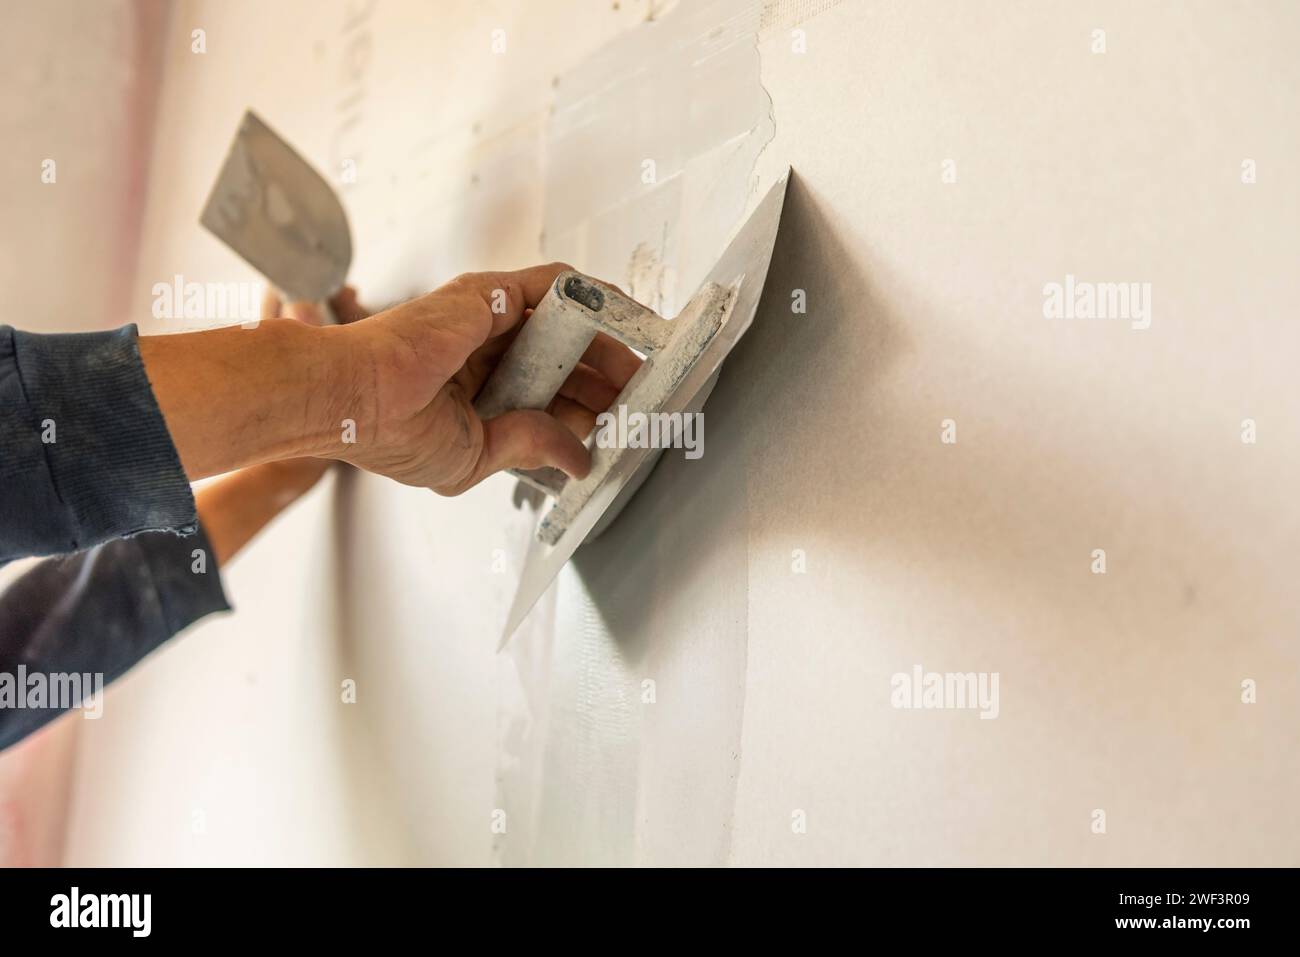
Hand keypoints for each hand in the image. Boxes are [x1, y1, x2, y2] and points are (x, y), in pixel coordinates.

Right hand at [327, 263, 640, 494]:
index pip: (548, 399)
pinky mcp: (492, 294)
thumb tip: (578, 457)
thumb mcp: (475, 457)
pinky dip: (594, 298)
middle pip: (566, 362)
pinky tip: (625, 319)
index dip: (586, 412)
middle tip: (643, 399)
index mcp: (476, 394)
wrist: (352, 399)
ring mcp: (490, 321)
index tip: (620, 425)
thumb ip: (529, 446)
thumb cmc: (387, 430)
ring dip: (609, 345)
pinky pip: (555, 286)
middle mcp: (486, 353)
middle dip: (607, 382)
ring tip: (644, 368)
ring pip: (567, 326)